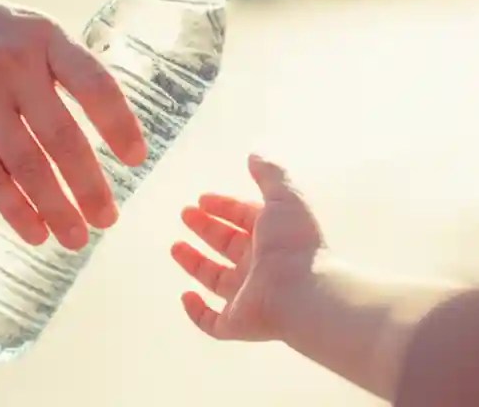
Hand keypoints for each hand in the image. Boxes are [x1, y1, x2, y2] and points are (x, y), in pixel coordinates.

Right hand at [0, 0, 146, 247]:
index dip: (120, 125)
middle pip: (62, 137)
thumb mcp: (24, 26)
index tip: (137, 159)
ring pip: (27, 164)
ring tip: (76, 238)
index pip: (95, 85)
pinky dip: (15, 208)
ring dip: (56, 207)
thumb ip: (59, 66)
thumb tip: (107, 120)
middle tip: (108, 220)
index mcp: (45, 37)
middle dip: (89, 185)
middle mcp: (15, 63)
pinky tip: (33, 232)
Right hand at [171, 155, 325, 340]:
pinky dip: (197, 311)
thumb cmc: (293, 243)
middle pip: (228, 244)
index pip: (244, 218)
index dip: (224, 206)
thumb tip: (254, 154)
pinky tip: (185, 296)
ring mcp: (248, 296)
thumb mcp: (285, 197)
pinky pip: (212, 321)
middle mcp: (259, 265)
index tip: (202, 198)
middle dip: (206, 228)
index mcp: (272, 236)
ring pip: (216, 279)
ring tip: (175, 246)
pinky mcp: (237, 324)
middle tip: (185, 214)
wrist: (303, 291)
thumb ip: (270, 175)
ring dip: (194, 263)